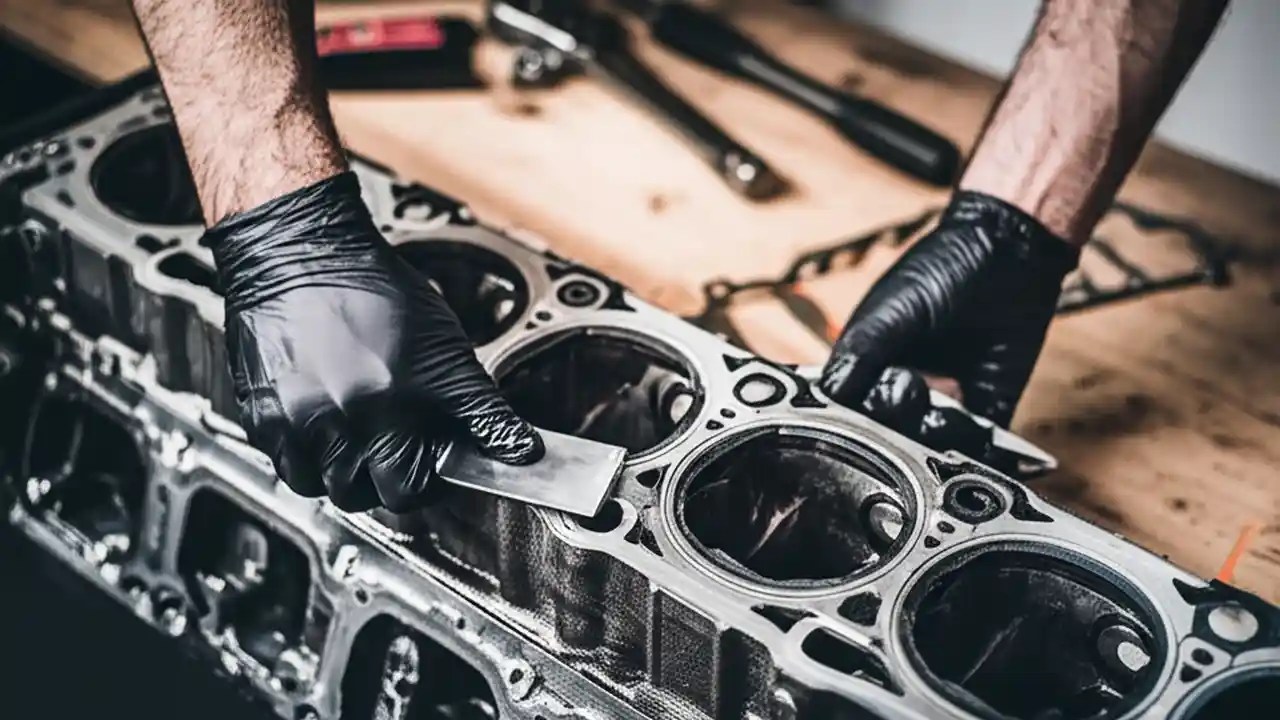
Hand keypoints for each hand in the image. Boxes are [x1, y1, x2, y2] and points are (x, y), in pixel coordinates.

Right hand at [206, 172, 542, 511]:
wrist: (302, 255)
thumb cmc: (374, 292)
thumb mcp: (448, 350)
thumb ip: (483, 412)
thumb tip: (521, 452)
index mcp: (391, 407)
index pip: (412, 490)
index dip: (427, 481)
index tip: (430, 463)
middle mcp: (340, 420)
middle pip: (366, 496)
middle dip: (387, 480)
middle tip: (398, 451)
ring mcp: (296, 421)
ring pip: (324, 487)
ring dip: (346, 473)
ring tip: (360, 435)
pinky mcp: (261, 415)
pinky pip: (286, 466)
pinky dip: (308, 458)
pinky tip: (326, 426)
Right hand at [821, 191, 1078, 427]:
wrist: (1011, 253)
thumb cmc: (943, 269)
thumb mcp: (892, 308)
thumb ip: (862, 350)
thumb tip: (831, 392)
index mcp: (867, 367)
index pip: (849, 409)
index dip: (857, 414)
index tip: (872, 393)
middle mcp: (902, 390)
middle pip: (889, 433)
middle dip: (899, 419)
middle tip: (912, 385)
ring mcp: (943, 405)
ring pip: (931, 445)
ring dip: (939, 433)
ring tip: (952, 396)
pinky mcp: (985, 412)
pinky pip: (978, 449)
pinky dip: (977, 451)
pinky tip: (975, 429)